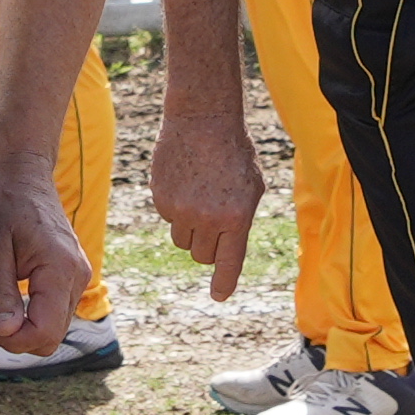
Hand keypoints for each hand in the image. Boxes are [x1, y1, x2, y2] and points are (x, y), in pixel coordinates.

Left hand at [0, 166, 88, 356]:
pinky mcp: (70, 275)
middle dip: (16, 338)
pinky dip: (30, 314)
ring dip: (22, 327)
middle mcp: (77, 276)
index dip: (13, 341)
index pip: (45, 332)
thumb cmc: (1, 200)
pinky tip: (7, 298)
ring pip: (53, 326)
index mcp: (60, 268)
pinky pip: (53, 310)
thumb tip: (4, 331)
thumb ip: (0, 292)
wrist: (20, 171)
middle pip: (51, 336)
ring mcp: (77, 276)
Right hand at [148, 89, 264, 297]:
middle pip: (203, 256)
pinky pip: (169, 219)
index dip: (223, 283)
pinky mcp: (161, 199)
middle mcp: (208, 218)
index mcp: (237, 217)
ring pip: (183, 241)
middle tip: (214, 221)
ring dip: (191, 229)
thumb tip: (226, 249)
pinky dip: (176, 209)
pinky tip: (186, 183)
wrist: (203, 119)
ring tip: (200, 196)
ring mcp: (182, 209)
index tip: (219, 296)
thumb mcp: (252, 187)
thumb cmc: (235, 152)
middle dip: (209, 245)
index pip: (229, 262)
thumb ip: (241, 220)